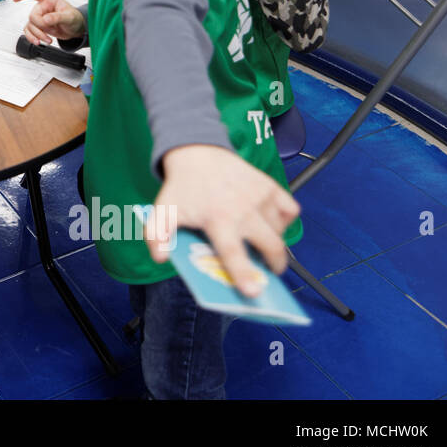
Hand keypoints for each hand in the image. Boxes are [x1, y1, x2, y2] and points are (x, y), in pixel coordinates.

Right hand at [13, 0, 85, 43]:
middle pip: (32, 15)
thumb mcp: (69, 17)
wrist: (76, 30)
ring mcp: (40, 17)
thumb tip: (46, 19)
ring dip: (38, 35)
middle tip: (50, 31)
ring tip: (48, 39)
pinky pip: (29, 31)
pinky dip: (32, 38)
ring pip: (30, 25)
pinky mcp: (38, 26)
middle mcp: (43, 7)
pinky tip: (39, 41)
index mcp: (50, 0)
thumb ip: (58, 17)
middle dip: (40, 26)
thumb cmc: (75, 19)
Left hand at [149, 144, 299, 296]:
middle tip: (269, 273)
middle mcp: (243, 208)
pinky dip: (285, 221)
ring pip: (280, 232)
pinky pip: (290, 211)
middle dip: (275, 265)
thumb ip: (156, 237)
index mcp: (217, 218)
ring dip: (275, 244)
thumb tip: (161, 258)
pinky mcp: (271, 186)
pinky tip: (270, 224)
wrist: (197, 153)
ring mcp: (260, 196)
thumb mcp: (162, 212)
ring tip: (262, 246)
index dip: (244, 274)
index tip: (254, 293)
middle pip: (270, 246)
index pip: (233, 252)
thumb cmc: (182, 189)